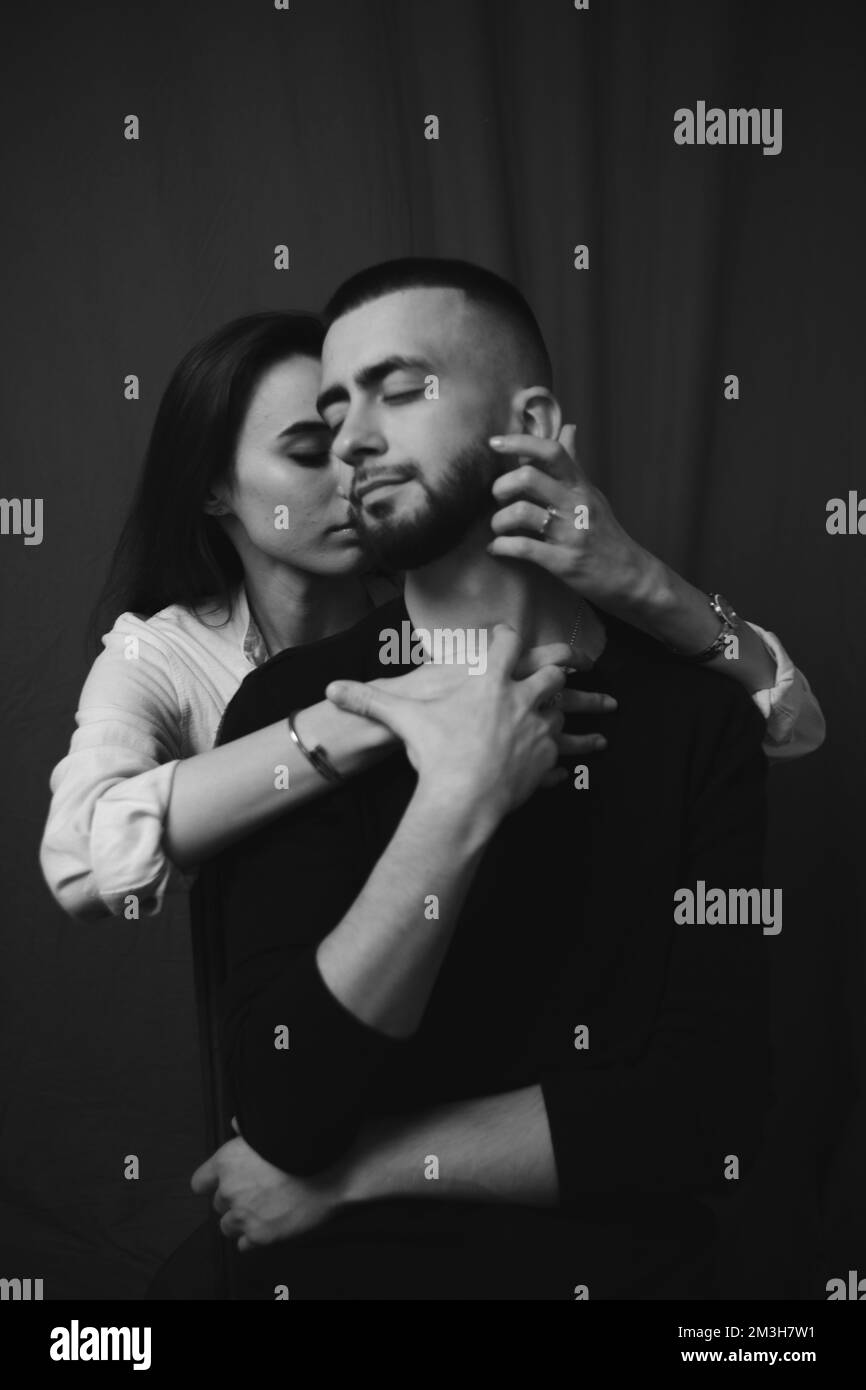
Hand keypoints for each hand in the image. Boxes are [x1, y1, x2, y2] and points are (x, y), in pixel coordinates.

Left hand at [190, 1131, 342, 1251]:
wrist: (331, 1171)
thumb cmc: (303, 1148)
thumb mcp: (269, 1130)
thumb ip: (246, 1130)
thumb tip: (236, 1125)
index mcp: (227, 1161)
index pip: (200, 1182)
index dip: (212, 1183)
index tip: (221, 1184)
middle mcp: (230, 1189)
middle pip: (217, 1204)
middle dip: (232, 1201)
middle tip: (254, 1194)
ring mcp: (244, 1214)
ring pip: (227, 1226)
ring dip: (240, 1220)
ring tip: (262, 1210)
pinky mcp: (260, 1236)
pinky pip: (243, 1244)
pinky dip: (253, 1237)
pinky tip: (268, 1224)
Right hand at [326, 624, 565, 820]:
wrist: (463, 798)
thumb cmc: (437, 752)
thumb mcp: (402, 719)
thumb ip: (370, 700)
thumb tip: (332, 689)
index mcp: (491, 681)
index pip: (508, 643)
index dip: (506, 636)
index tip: (505, 636)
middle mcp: (522, 700)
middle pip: (552, 675)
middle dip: (553, 673)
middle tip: (551, 673)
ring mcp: (539, 730)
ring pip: (561, 713)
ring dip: (555, 714)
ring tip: (549, 718)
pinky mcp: (545, 760)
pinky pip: (559, 754)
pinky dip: (555, 756)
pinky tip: (554, 764)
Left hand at [487, 425, 656, 613]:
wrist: (629, 576)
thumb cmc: (604, 533)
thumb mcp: (591, 494)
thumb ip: (573, 463)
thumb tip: (568, 427)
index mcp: (580, 486)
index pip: (552, 451)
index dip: (520, 443)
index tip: (495, 443)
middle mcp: (576, 505)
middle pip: (528, 478)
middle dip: (501, 486)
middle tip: (498, 498)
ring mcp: (570, 534)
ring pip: (520, 513)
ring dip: (498, 521)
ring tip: (498, 528)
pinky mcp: (563, 562)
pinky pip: (523, 548)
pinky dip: (502, 546)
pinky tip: (498, 548)